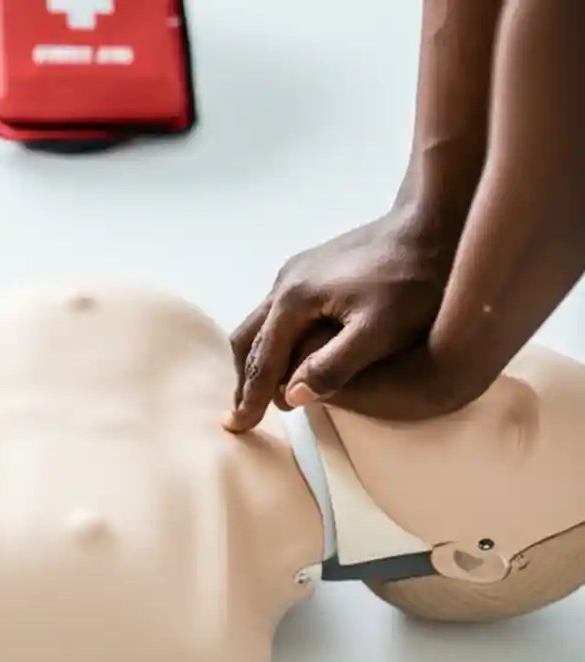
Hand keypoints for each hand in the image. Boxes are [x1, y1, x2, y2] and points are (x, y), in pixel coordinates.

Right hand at [224, 206, 458, 431]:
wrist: (434, 223)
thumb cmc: (412, 280)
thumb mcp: (378, 331)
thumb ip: (333, 365)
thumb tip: (291, 397)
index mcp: (294, 300)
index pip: (263, 359)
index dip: (252, 397)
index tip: (239, 427)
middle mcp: (285, 283)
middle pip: (248, 339)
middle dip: (245, 378)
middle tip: (245, 411)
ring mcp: (296, 271)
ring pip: (261, 323)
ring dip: (258, 358)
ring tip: (263, 388)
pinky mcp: (312, 267)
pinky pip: (278, 311)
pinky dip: (275, 340)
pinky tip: (291, 351)